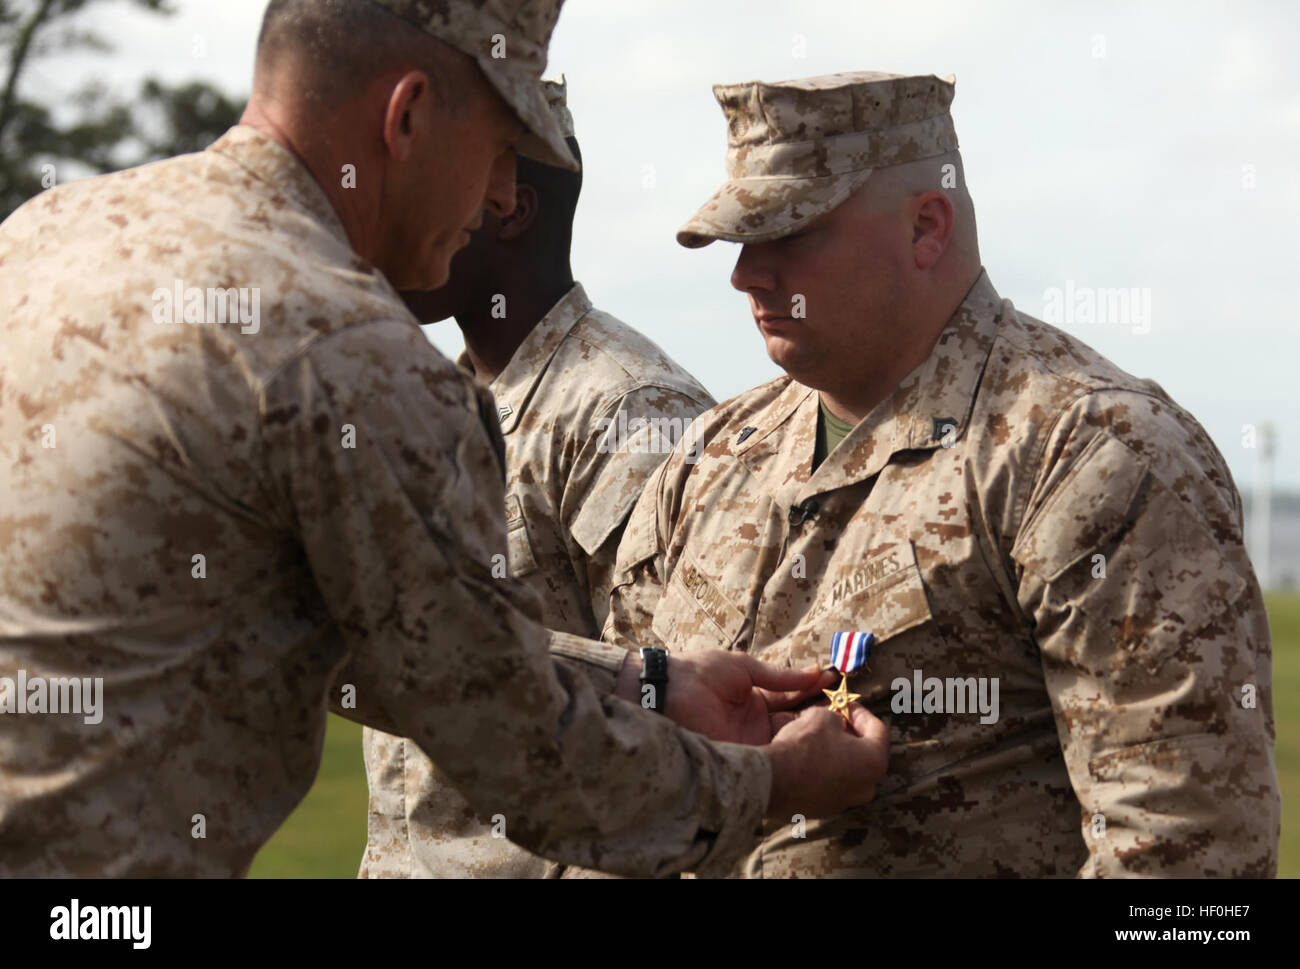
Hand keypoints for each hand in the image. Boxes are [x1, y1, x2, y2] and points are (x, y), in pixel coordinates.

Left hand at [615, 649, 834, 744]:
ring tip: (843, 729)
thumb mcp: (743, 668)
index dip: (814, 693)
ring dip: (814, 736)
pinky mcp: (745, 759)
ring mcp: (751, 743)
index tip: (839, 686)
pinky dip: (796, 752)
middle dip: (821, 719)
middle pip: (796, 723)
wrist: (665, 692)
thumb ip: (779, 676)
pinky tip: (819, 745)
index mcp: (753, 699)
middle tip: (851, 714)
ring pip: (790, 743)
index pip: (791, 698)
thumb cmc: (697, 673)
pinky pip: (776, 757)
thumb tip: (815, 672)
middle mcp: (755, 724)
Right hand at [764, 703, 888, 819]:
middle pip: (864, 753)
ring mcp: (845, 801)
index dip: (860, 712)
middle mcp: (866, 787)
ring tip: (818, 737)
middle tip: (834, 720)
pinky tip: (806, 758)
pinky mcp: (825, 809)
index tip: (846, 705)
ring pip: (847, 771)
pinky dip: (823, 770)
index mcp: (874, 761)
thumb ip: (835, 716)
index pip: (878, 730)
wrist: (775, 780)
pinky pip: (830, 784)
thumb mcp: (822, 716)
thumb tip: (834, 719)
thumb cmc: (804, 746)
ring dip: (836, 753)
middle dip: (849, 733)